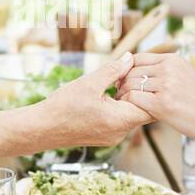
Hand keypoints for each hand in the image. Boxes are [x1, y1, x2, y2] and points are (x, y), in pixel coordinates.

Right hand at [33, 52, 152, 146]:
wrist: (42, 128)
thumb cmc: (63, 107)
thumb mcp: (90, 82)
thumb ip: (114, 69)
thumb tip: (130, 58)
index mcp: (120, 120)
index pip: (152, 108)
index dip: (149, 90)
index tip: (141, 75)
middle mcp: (120, 133)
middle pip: (143, 111)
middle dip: (138, 92)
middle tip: (128, 75)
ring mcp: (113, 137)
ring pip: (131, 115)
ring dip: (127, 99)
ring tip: (114, 84)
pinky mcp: (105, 137)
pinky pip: (120, 121)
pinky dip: (118, 107)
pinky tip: (105, 96)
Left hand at [117, 53, 194, 143]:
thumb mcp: (188, 77)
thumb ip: (168, 73)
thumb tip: (146, 75)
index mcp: (174, 60)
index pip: (138, 58)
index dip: (126, 70)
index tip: (122, 80)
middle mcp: (168, 69)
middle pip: (131, 71)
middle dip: (122, 83)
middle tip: (118, 93)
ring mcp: (165, 86)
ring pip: (130, 85)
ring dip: (123, 95)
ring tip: (123, 103)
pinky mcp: (162, 104)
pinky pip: (134, 99)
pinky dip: (128, 104)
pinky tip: (130, 111)